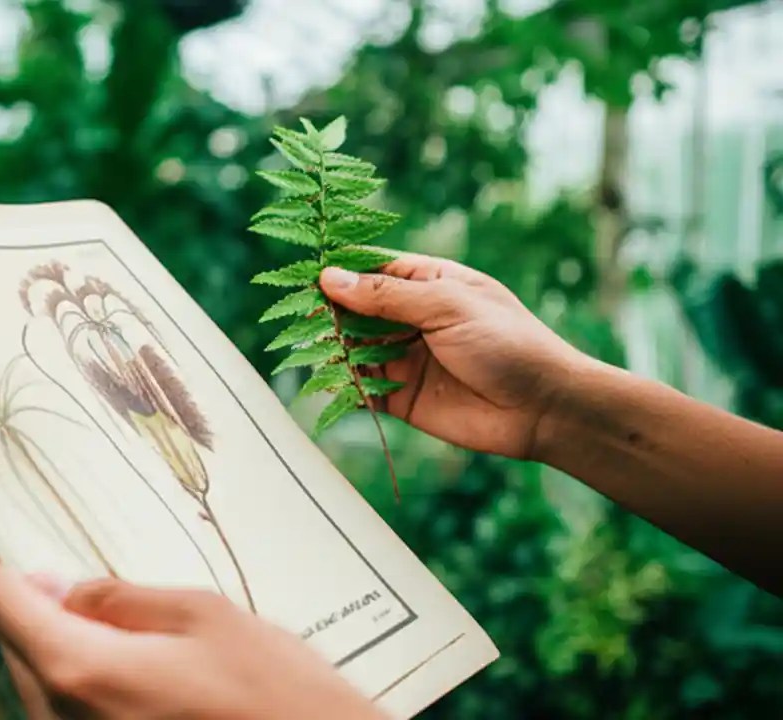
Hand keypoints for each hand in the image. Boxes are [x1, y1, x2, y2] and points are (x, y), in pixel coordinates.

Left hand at [0, 523, 385, 719]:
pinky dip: (74, 667)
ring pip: (38, 679)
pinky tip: (113, 644)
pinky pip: (66, 707)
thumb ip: (122, 599)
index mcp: (81, 671)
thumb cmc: (276, 694)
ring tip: (80, 591)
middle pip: (13, 644)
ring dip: (48, 634)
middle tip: (40, 550)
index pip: (0, 604)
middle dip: (18, 594)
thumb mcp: (203, 617)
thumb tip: (65, 590)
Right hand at [319, 254, 585, 459]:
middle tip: (300, 317)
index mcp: (429, 284)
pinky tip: (326, 382)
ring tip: (309, 350)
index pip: (372, 270)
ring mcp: (405, 358)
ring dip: (331, 349)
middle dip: (328, 313)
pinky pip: (362, 389)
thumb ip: (386, 296)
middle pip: (356, 310)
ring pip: (353, 349)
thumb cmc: (507, 343)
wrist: (544, 408)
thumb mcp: (446, 306)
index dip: (339, 272)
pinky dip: (342, 387)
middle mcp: (412, 319)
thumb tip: (330, 278)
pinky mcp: (401, 398)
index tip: (306, 274)